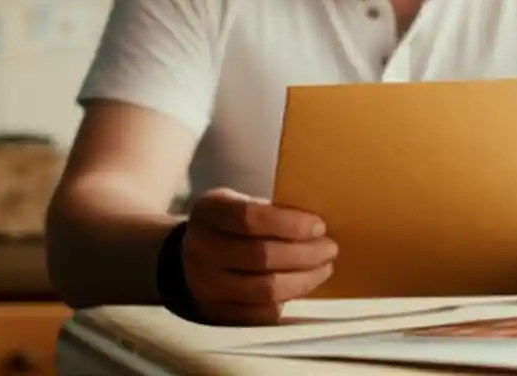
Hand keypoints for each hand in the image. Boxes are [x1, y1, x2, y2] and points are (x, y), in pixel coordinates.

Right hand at [180, 188, 336, 324]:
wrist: (186, 258)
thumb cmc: (227, 225)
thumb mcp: (238, 202)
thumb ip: (269, 208)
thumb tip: (316, 224)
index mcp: (209, 213)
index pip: (250, 218)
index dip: (290, 223)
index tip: (319, 226)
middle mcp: (202, 249)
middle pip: (262, 256)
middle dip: (306, 253)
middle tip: (330, 248)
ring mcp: (206, 286)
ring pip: (265, 290)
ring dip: (304, 279)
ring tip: (324, 268)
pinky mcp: (217, 313)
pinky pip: (261, 314)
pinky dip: (288, 301)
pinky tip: (301, 286)